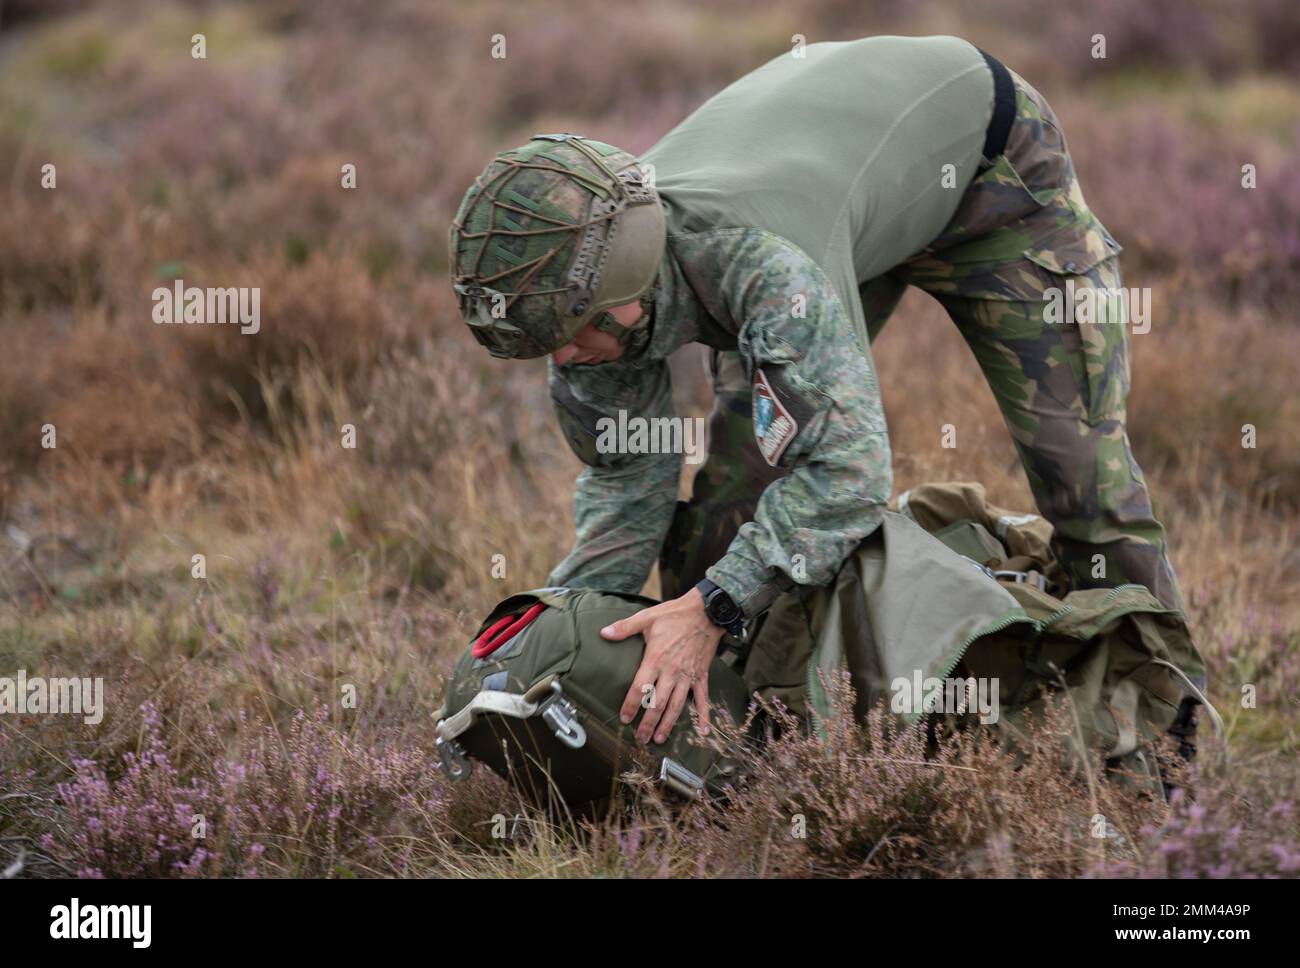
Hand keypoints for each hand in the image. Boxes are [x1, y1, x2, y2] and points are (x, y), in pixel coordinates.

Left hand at [602, 587, 723, 744]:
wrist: (706, 612)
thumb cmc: (675, 614)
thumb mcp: (647, 617)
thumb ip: (625, 627)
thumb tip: (604, 633)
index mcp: (656, 658)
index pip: (640, 688)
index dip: (630, 705)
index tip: (625, 718)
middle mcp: (672, 671)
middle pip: (658, 703)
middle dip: (648, 723)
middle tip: (641, 738)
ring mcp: (688, 675)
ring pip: (677, 705)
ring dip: (668, 724)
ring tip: (659, 739)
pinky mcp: (701, 675)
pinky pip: (703, 698)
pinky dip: (704, 715)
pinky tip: (703, 731)